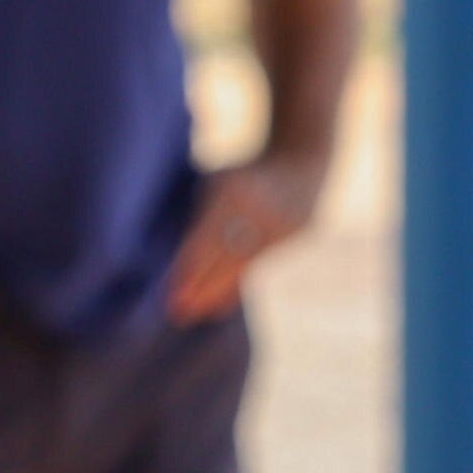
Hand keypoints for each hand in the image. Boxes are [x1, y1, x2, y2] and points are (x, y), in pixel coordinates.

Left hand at [163, 150, 325, 323]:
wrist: (301, 158)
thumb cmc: (241, 175)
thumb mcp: (216, 182)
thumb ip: (200, 215)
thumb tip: (171, 257)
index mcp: (235, 191)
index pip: (208, 237)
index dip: (190, 267)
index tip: (172, 292)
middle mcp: (264, 208)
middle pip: (228, 257)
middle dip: (202, 287)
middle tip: (178, 314)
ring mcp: (287, 223)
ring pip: (247, 265)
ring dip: (219, 292)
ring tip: (196, 314)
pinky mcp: (301, 235)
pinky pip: (263, 264)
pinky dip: (239, 283)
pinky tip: (219, 305)